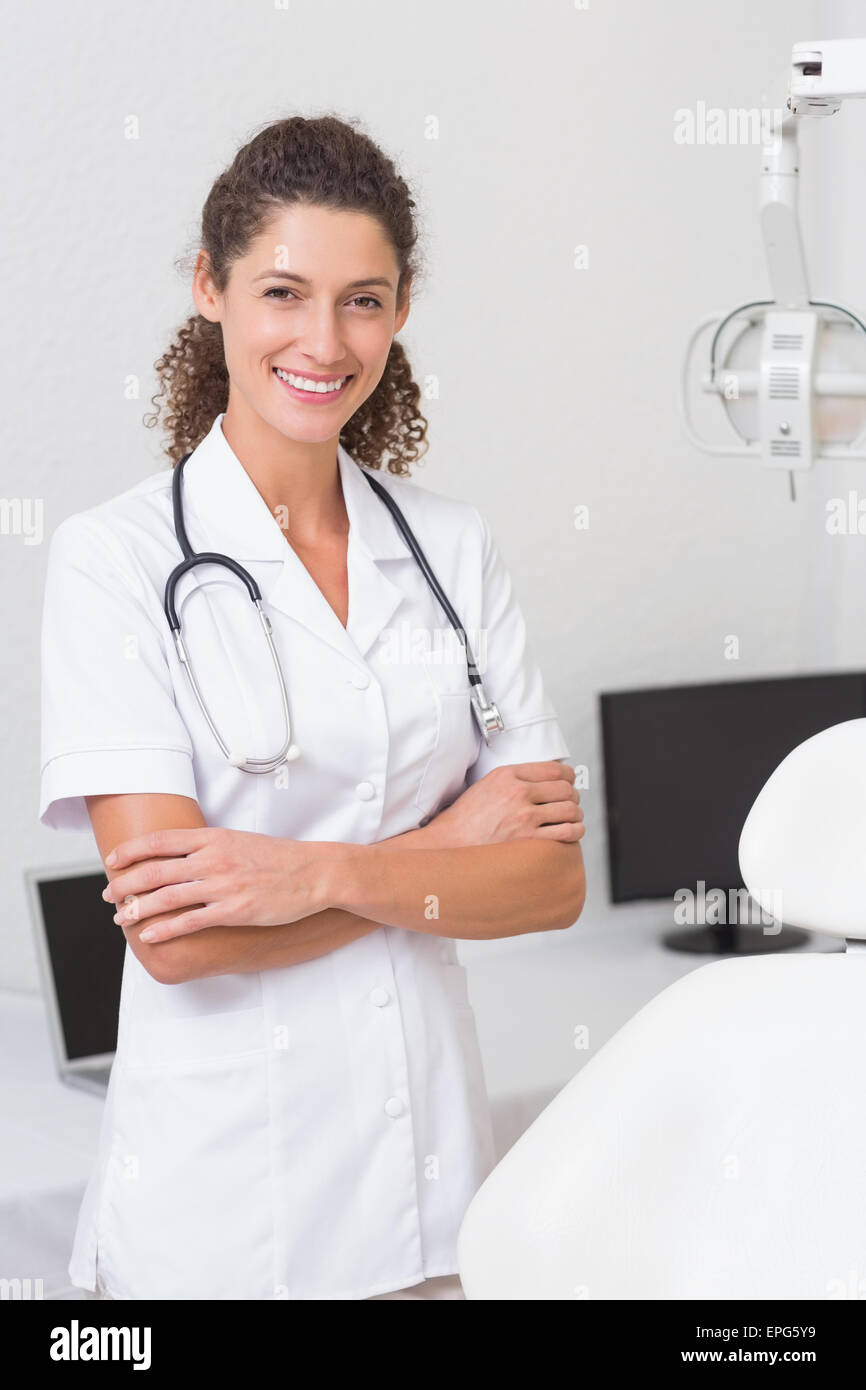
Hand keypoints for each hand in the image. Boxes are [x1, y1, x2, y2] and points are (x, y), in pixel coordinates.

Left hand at [101, 826, 336, 941]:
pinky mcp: (233, 911)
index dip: (131, 850)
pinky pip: (189, 922)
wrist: (314, 873)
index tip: (113, 860)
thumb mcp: (239, 841)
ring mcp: (222, 886)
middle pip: (155, 871)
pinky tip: (149, 935)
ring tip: (122, 918)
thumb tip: (178, 856)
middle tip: (109, 893)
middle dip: (125, 884)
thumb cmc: (278, 857)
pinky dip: (164, 930)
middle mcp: (213, 859)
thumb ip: (208, 846)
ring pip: (166, 898)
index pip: (160, 841)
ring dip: (137, 909)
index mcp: (214, 838)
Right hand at [429, 759, 584, 847]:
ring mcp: (524, 817)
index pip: (553, 769)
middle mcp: (518, 793)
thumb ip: (512, 779)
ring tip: (572, 818)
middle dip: (573, 796)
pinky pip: (566, 832)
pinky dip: (575, 831)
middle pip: (565, 789)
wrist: (450, 843)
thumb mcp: (486, 785)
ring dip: (576, 814)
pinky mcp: (529, 840)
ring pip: (569, 809)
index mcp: (507, 775)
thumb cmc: (465, 818)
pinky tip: (571, 832)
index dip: (567, 776)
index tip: (568, 782)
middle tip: (570, 802)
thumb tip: (540, 778)